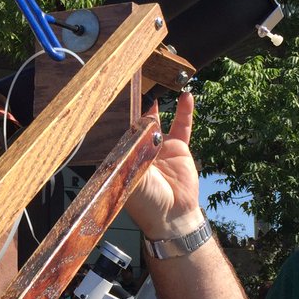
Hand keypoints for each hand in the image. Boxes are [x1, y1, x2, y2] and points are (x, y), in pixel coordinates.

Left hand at [123, 91, 202, 237]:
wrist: (173, 217)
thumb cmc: (147, 203)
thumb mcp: (131, 176)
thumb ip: (131, 153)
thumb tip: (130, 131)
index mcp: (123, 156)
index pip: (118, 130)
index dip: (117, 115)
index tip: (113, 95)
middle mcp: (139, 149)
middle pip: (136, 121)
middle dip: (133, 103)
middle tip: (131, 81)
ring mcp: (158, 147)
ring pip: (157, 119)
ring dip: (156, 103)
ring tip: (154, 83)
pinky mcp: (178, 147)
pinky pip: (181, 125)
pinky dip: (184, 110)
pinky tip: (185, 96)